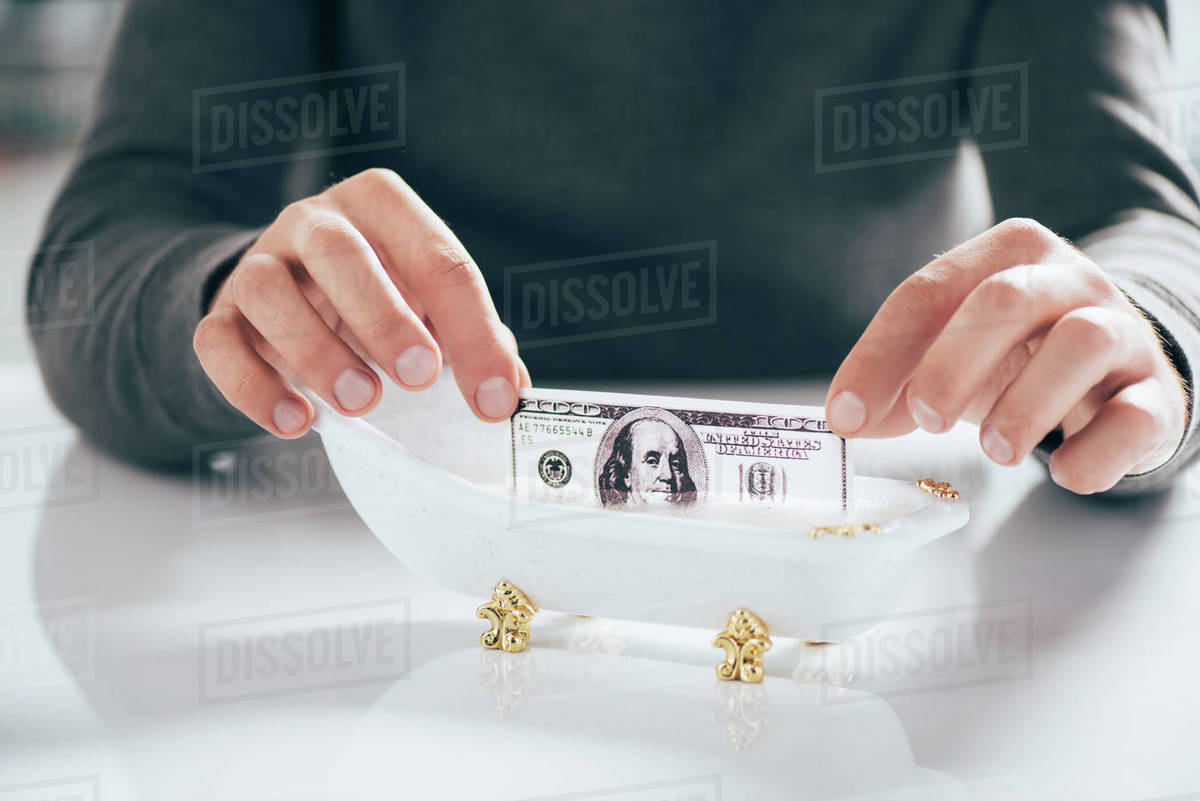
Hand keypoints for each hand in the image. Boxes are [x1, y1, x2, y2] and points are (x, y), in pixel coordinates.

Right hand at [194, 168, 529, 437]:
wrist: (293, 288)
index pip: (435, 259)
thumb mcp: (430, 302)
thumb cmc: (380, 293)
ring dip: (316, 351)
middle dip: (384, 317)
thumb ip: (471, 338)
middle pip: (339, 253)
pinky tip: (295, 422)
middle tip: (419, 378)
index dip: (471, 331)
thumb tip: (508, 391)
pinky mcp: (221, 312)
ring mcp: (260, 262)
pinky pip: (217, 341)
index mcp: (383, 206)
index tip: (493, 398)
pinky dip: (253, 386)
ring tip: (360, 404)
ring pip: (268, 290)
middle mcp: (314, 221)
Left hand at [825, 218, 1188, 493]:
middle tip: (924, 420)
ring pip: (1082, 341)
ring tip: (993, 449)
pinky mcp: (1157, 392)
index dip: (878, 354)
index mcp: (1006, 255)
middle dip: (950, 364)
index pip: (929, 291)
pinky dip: (1094, 451)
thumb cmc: (1018, 357)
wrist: (1117, 372)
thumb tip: (847, 419)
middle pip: (1005, 299)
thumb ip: (894, 381)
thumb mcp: (949, 355)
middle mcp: (1068, 279)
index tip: (846, 414)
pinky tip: (1062, 471)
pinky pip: (1135, 416)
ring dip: (1025, 405)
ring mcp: (1122, 331)